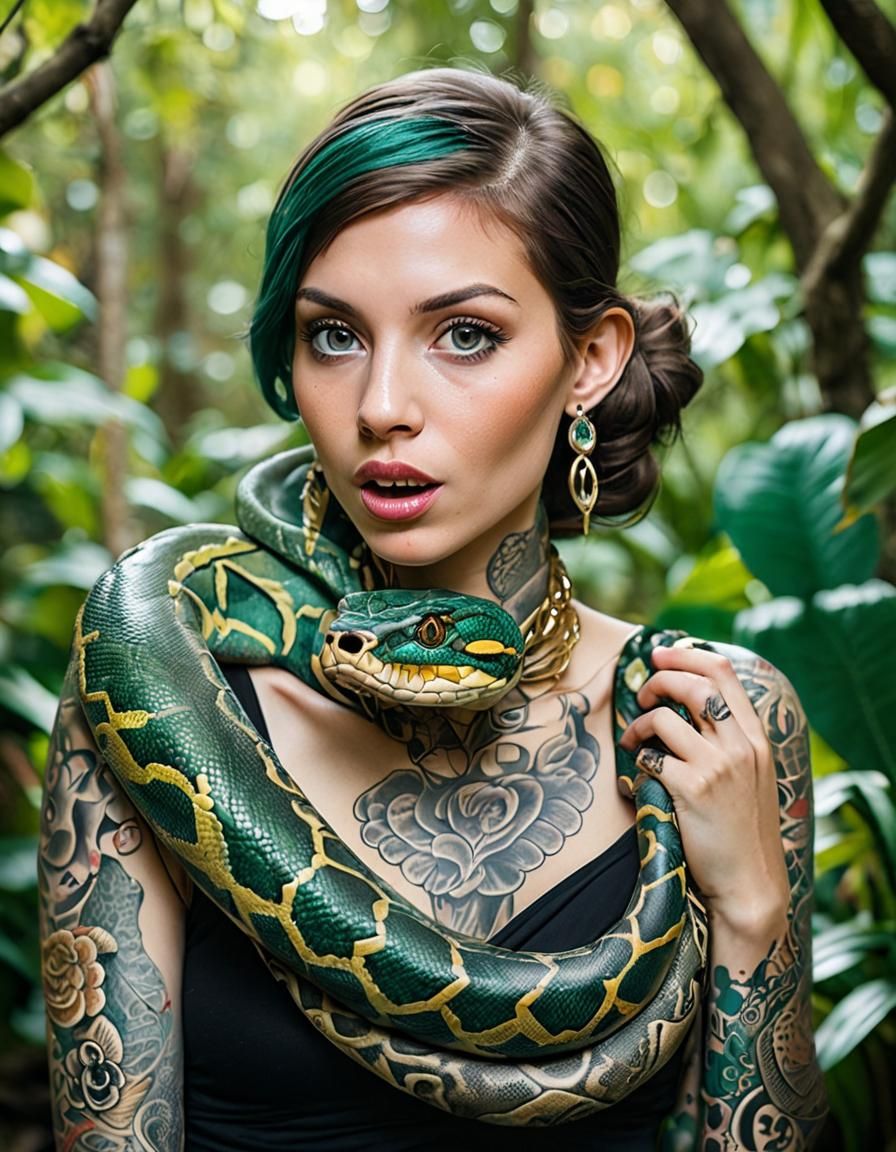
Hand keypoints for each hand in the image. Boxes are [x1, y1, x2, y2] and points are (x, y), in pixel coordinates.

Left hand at [618, 643, 789, 941]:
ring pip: (665, 716)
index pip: (722, 672)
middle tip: (641, 695)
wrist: (750, 883)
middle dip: (658, 681)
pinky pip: (652, 756)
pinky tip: (641, 772)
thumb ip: (730, 739)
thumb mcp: (751, 775)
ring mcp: (718, 766)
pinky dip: (639, 759)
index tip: (660, 656)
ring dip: (639, 723)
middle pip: (693, 684)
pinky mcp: (693, 789)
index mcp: (756, 737)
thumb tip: (688, 704)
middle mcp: (741, 745)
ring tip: (634, 738)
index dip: (685, 656)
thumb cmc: (743, 830)